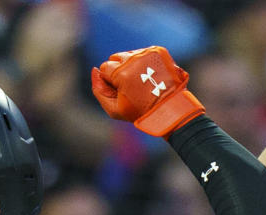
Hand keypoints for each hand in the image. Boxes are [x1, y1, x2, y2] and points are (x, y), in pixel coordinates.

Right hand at [90, 46, 204, 137]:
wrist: (171, 109)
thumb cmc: (141, 112)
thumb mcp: (114, 109)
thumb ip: (98, 90)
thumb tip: (94, 71)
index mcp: (121, 72)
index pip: (105, 68)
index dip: (111, 81)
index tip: (122, 91)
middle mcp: (133, 59)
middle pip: (116, 58)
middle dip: (120, 70)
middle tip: (132, 86)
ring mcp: (147, 53)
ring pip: (129, 54)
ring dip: (132, 65)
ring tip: (142, 82)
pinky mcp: (158, 51)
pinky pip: (143, 53)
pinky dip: (144, 62)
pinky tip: (151, 76)